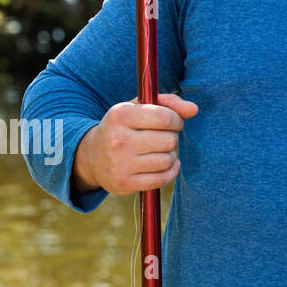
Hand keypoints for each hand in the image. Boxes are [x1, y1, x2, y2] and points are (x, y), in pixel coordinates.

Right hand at [74, 93, 198, 195]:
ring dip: (171, 156)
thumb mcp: (138, 108)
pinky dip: (170, 172)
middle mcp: (119, 139)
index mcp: (121, 115)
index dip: (176, 120)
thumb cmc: (123, 128)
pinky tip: (165, 165)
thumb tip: (193, 109)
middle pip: (169, 140)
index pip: (165, 117)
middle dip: (172, 138)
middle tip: (162, 138)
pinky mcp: (124, 182)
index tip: (172, 122)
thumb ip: (167, 103)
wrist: (92, 156)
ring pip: (167, 160)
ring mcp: (121, 163)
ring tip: (160, 151)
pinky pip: (162, 179)